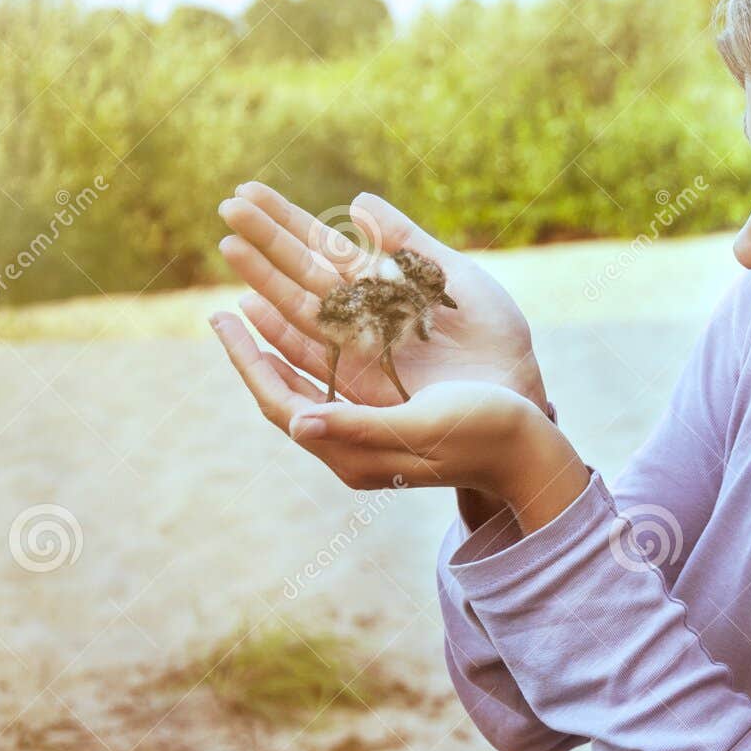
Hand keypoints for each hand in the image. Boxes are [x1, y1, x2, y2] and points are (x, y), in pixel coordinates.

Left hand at [207, 313, 589, 529]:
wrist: (529, 452)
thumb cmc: (485, 436)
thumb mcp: (422, 429)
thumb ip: (360, 427)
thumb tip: (299, 421)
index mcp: (354, 452)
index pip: (283, 404)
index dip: (249, 361)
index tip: (222, 315)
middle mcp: (353, 442)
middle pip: (288, 388)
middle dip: (254, 345)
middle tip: (222, 305)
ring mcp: (370, 428)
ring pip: (311, 379)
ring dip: (283, 337)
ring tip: (254, 297)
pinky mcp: (391, 411)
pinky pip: (340, 375)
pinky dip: (321, 341)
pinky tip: (318, 315)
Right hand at [215, 181, 546, 409]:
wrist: (518, 391)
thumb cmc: (495, 337)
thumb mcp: (454, 277)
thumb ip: (407, 241)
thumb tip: (356, 199)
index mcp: (383, 284)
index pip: (325, 245)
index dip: (287, 219)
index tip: (249, 191)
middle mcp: (362, 315)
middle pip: (304, 272)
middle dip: (267, 240)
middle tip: (227, 205)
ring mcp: (358, 348)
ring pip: (300, 307)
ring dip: (264, 278)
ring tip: (231, 244)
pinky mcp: (361, 382)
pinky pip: (311, 355)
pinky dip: (280, 333)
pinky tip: (250, 308)